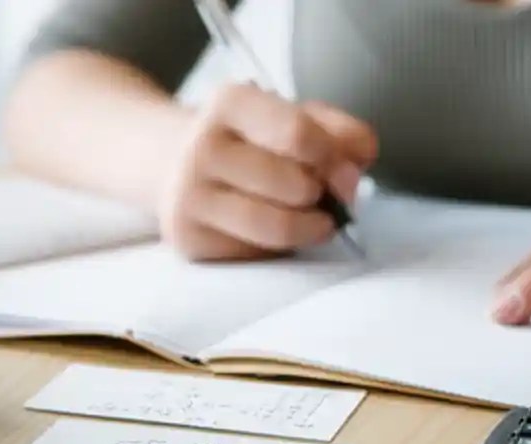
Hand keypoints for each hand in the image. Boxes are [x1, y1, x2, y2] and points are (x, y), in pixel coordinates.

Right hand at [158, 83, 377, 259]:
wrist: (167, 164)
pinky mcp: (189, 241)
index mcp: (229, 103)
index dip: (333, 158)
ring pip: (276, 227)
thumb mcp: (289, 115)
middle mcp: (201, 148)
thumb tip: (363, 157)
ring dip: (311, 228)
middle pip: (293, 185)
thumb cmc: (245, 140)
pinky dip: (279, 247)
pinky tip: (275, 232)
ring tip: (317, 221)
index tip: (344, 170)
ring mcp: (189, 198)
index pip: (297, 134)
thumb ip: (335, 130)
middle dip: (324, 196)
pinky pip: (256, 254)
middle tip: (327, 196)